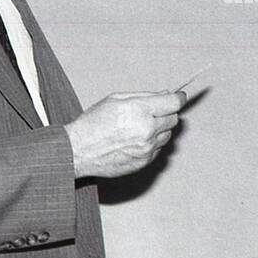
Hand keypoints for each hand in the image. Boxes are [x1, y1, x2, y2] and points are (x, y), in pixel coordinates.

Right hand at [64, 91, 184, 178]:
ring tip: (139, 127)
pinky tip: (134, 140)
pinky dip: (151, 143)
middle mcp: (147, 130)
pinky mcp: (144, 162)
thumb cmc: (93, 123)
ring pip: (167, 135)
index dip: (178, 98)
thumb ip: (144, 96)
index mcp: (140, 111)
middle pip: (174, 119)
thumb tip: (165, 95)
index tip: (179, 97)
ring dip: (159, 129)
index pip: (173, 103)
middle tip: (152, 112)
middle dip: (166, 113)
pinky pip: (158, 149)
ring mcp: (147, 148)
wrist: (79, 150)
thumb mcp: (116, 99)